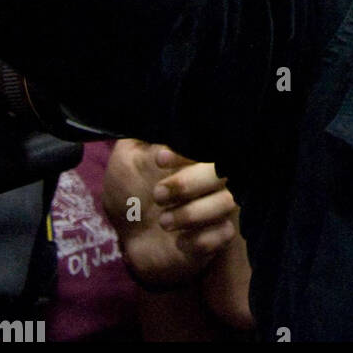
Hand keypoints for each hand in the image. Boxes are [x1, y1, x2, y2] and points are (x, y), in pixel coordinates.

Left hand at [102, 140, 239, 291]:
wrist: (126, 237)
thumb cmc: (130, 189)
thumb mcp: (127, 156)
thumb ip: (143, 134)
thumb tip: (161, 111)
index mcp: (194, 154)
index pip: (206, 143)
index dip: (185, 152)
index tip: (159, 159)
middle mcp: (212, 177)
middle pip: (222, 172)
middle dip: (189, 183)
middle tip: (158, 195)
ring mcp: (217, 207)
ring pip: (226, 202)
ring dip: (193, 213)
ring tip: (163, 222)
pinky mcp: (217, 237)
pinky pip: (224, 234)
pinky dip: (202, 239)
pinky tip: (180, 241)